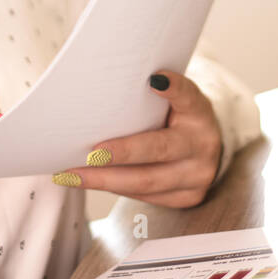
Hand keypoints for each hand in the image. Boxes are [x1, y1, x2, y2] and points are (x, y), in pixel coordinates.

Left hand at [53, 70, 223, 207]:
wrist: (203, 147)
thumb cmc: (178, 118)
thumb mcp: (173, 101)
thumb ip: (150, 97)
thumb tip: (104, 93)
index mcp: (200, 113)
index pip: (188, 97)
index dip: (174, 89)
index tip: (154, 80)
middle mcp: (202, 145)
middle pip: (159, 149)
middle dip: (121, 153)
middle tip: (90, 154)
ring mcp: (197, 175)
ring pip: (147, 182)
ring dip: (105, 179)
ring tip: (74, 175)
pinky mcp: (187, 197)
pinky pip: (144, 196)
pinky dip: (114, 187)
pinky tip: (90, 181)